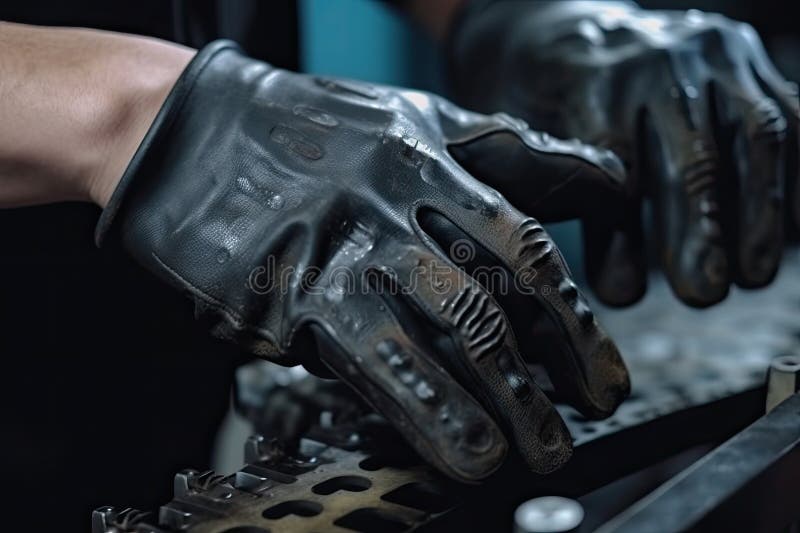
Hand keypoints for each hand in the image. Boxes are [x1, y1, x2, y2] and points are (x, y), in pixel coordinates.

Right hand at [99, 41, 629, 480]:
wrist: (187, 135)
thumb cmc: (308, 130)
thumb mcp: (414, 117)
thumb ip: (503, 150)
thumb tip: (598, 181)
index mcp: (427, 161)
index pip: (518, 245)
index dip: (570, 316)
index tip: (598, 369)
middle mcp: (391, 207)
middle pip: (492, 298)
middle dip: (548, 371)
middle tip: (581, 418)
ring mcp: (341, 252)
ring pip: (446, 333)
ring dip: (503, 402)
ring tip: (533, 451)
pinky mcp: (291, 296)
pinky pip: (375, 361)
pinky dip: (429, 411)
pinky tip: (462, 448)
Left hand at [449, 1, 799, 306]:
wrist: (573, 31)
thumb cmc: (548, 100)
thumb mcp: (539, 143)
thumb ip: (578, 204)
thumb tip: (625, 291)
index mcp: (593, 82)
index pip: (616, 169)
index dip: (623, 237)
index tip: (628, 294)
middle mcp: (659, 61)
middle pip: (694, 155)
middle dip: (704, 230)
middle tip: (705, 294)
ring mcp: (711, 53)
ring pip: (755, 133)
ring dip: (762, 210)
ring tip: (754, 274)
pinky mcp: (746, 57)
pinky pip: (788, 112)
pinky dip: (793, 172)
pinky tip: (791, 222)